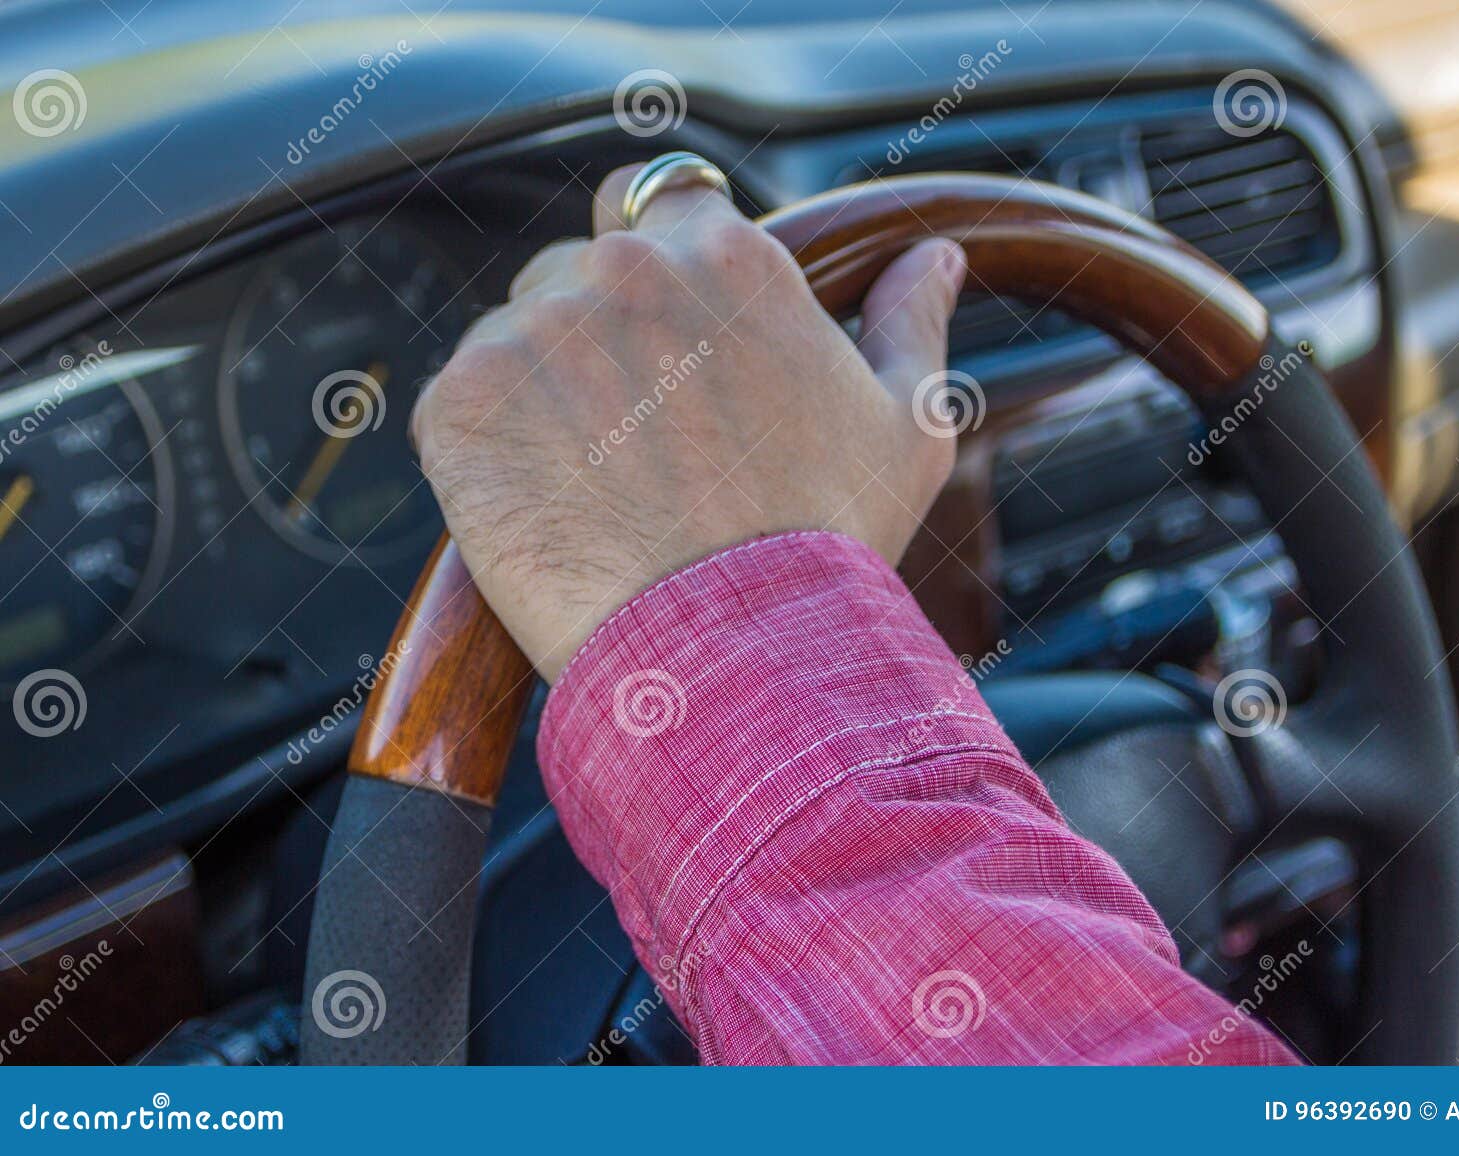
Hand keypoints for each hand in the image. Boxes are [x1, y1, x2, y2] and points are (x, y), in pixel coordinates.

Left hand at [410, 164, 966, 680]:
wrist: (733, 655)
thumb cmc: (829, 545)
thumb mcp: (909, 427)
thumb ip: (911, 322)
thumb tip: (933, 260)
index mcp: (727, 254)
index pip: (663, 201)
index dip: (663, 264)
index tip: (670, 335)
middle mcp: (623, 269)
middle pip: (581, 269)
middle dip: (602, 333)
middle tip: (641, 438)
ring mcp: (534, 332)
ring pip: (516, 334)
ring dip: (542, 390)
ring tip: (595, 485)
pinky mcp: (463, 403)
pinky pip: (460, 401)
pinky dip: (489, 447)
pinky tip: (545, 506)